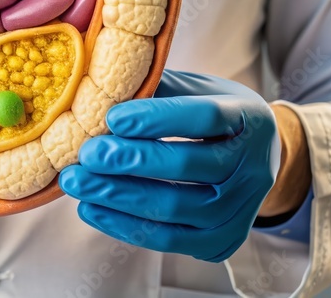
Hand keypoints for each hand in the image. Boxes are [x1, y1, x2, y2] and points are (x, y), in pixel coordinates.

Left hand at [60, 70, 279, 262]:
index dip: (157, 117)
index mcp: (250, 119)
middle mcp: (254, 167)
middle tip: (86, 153)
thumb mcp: (195, 90)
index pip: (205, 117)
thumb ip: (158, 89)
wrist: (254, 157)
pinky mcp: (222, 241)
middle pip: (186, 166)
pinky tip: (91, 209)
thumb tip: (101, 91)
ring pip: (174, 207)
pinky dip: (125, 225)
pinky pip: (169, 238)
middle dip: (129, 160)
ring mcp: (241, 210)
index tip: (112, 117)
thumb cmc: (212, 114)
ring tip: (76, 182)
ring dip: (117, 196)